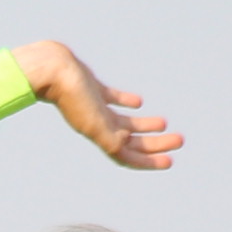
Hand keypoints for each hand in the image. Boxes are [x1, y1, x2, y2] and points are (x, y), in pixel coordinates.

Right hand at [8, 40, 179, 170]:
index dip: (148, 161)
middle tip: (179, 140)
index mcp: (99, 135)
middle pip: (131, 140)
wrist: (51, 69)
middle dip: (155, 143)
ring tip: (165, 124)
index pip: (127, 156)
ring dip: (145, 126)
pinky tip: (139, 103)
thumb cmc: (71, 96)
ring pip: (125, 123)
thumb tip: (125, 147)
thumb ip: (108, 138)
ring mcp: (94, 108)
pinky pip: (114, 100)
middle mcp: (97, 125)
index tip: (170, 161)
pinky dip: (127, 103)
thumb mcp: (93, 121)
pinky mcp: (92, 90)